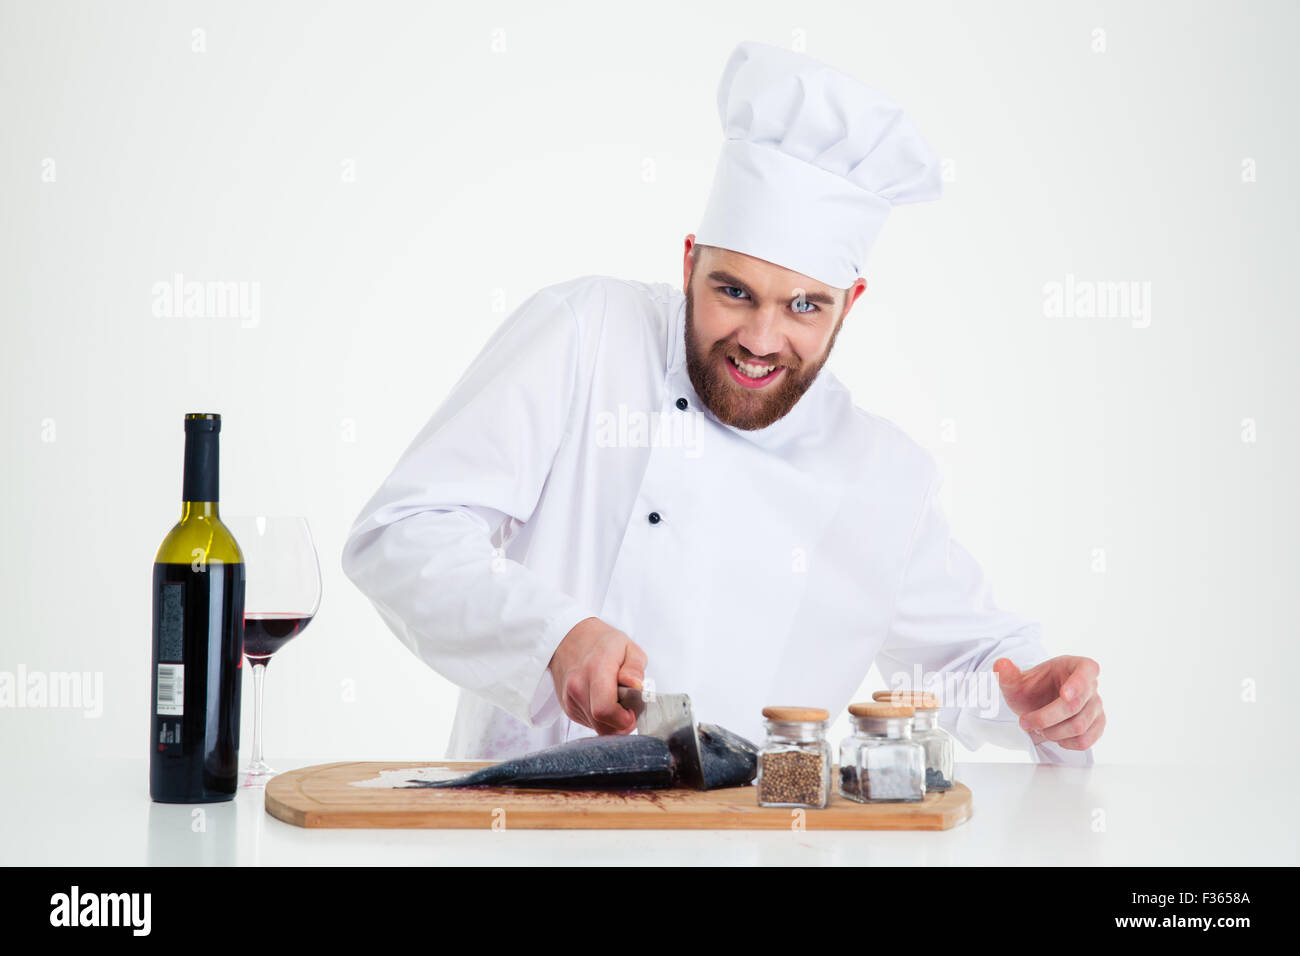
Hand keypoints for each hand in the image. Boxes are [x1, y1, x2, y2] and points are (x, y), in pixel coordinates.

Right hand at [547, 617, 646, 734]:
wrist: (568, 639)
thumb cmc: (602, 643)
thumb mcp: (628, 647)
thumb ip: (635, 668)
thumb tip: (636, 686)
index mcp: (595, 670)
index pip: (605, 710)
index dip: (625, 717)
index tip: (633, 709)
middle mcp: (577, 687)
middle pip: (602, 725)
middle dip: (621, 722)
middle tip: (628, 705)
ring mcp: (569, 700)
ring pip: (597, 727)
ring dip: (612, 721)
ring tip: (616, 699)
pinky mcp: (568, 708)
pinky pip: (590, 723)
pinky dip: (601, 718)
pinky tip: (603, 700)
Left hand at [993, 655, 1103, 750]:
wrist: (1037, 704)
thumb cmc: (1033, 689)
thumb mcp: (1016, 681)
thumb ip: (1007, 674)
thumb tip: (1001, 664)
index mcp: (1076, 665)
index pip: (1087, 670)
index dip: (1078, 684)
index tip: (1064, 695)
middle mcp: (1091, 685)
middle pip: (1076, 706)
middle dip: (1046, 718)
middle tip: (1026, 722)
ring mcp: (1096, 706)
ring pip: (1080, 726)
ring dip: (1053, 732)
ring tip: (1038, 728)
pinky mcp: (1097, 724)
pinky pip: (1085, 740)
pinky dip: (1065, 743)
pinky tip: (1053, 736)